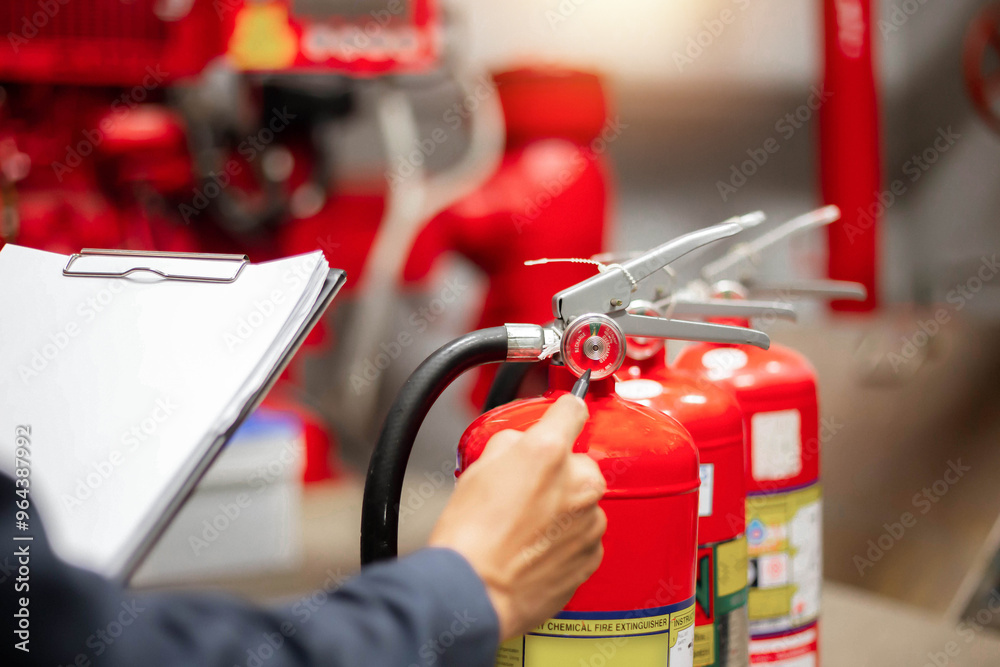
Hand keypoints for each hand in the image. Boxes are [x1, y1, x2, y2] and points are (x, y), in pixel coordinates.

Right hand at [429, 395, 606, 640]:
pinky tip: (534, 547)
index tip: (563, 415)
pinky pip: (583, 534)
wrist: (475, 593)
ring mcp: (589, 521)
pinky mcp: (591, 554)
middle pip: (577, 462)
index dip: (563, 411)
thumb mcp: (477, 468)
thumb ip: (510, 444)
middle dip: (555, 472)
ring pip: (581, 501)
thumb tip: (521, 444)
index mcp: (549, 452)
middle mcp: (578, 483)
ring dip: (561, 507)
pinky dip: (565, 538)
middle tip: (522, 491)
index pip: (573, 410)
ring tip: (524, 527)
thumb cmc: (470, 537)